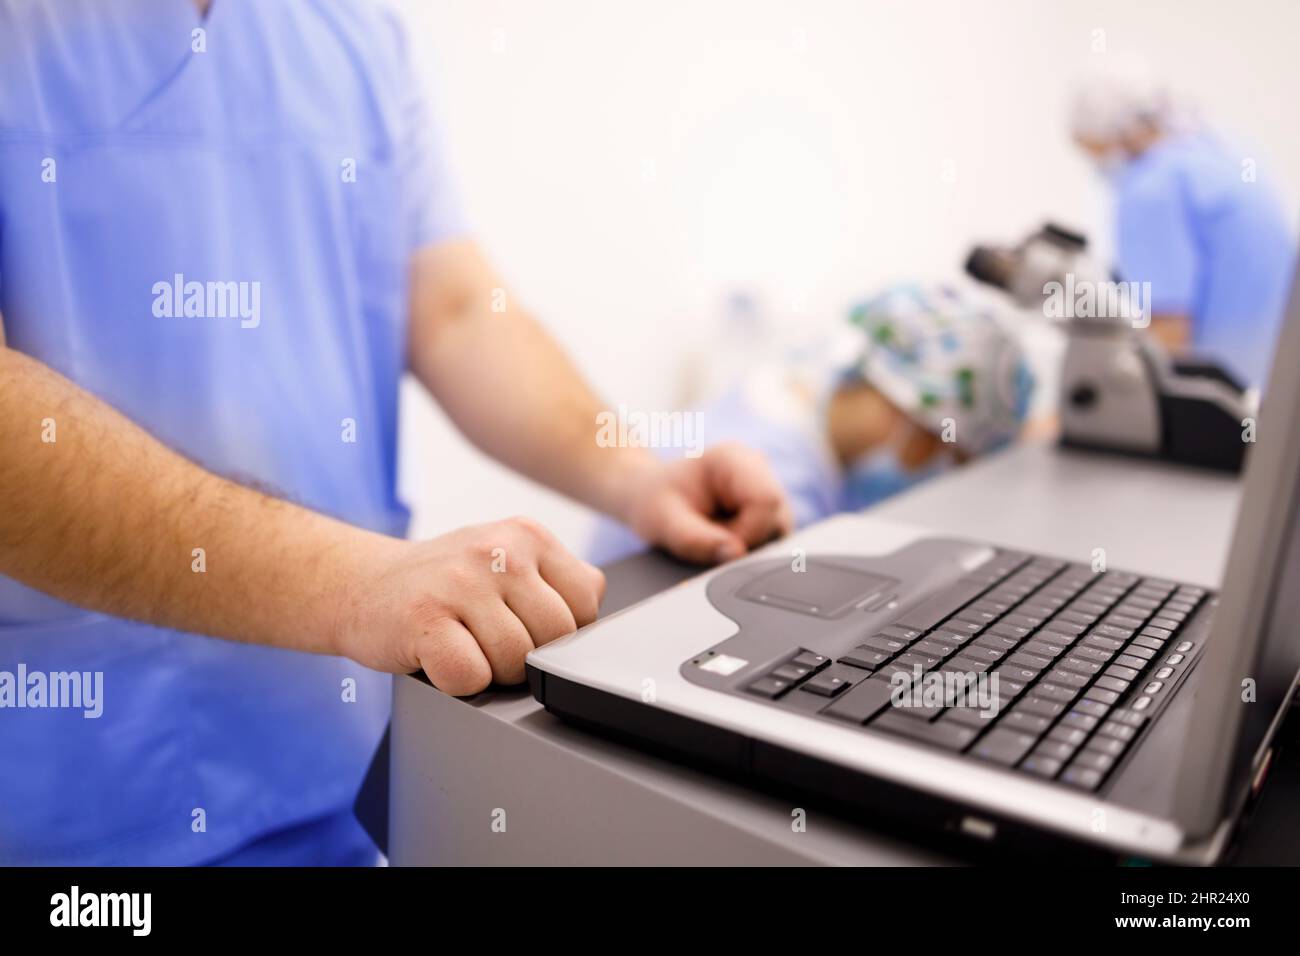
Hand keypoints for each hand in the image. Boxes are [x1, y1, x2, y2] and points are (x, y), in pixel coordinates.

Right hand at [334, 517, 604, 694]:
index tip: (523, 628)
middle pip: (556, 637)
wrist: (361, 584)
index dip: (560, 633)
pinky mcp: (423, 617)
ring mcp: (460, 581)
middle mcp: (498, 550)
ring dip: (491, 672)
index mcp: (528, 535)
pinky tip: (439, 658)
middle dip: (529, 658)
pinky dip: (457, 683)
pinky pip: (469, 676)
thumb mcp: (509, 562)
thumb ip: (557, 584)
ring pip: (516, 660)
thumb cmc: (445, 587)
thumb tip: (594, 628)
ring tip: (464, 647)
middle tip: (489, 644)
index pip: (587, 603)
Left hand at [622, 442, 793, 563]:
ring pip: (777, 531)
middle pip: (777, 518)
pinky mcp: (767, 508)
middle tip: (709, 538)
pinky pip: (771, 537)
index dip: (748, 533)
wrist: (649, 497)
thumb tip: (736, 554)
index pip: (766, 500)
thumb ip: (697, 540)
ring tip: (713, 535)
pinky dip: (748, 547)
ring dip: (747, 546)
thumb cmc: (654, 503)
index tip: (717, 544)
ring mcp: (765, 487)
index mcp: (733, 458)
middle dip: (746, 542)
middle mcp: (757, 468)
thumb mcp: (664, 524)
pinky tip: (723, 537)